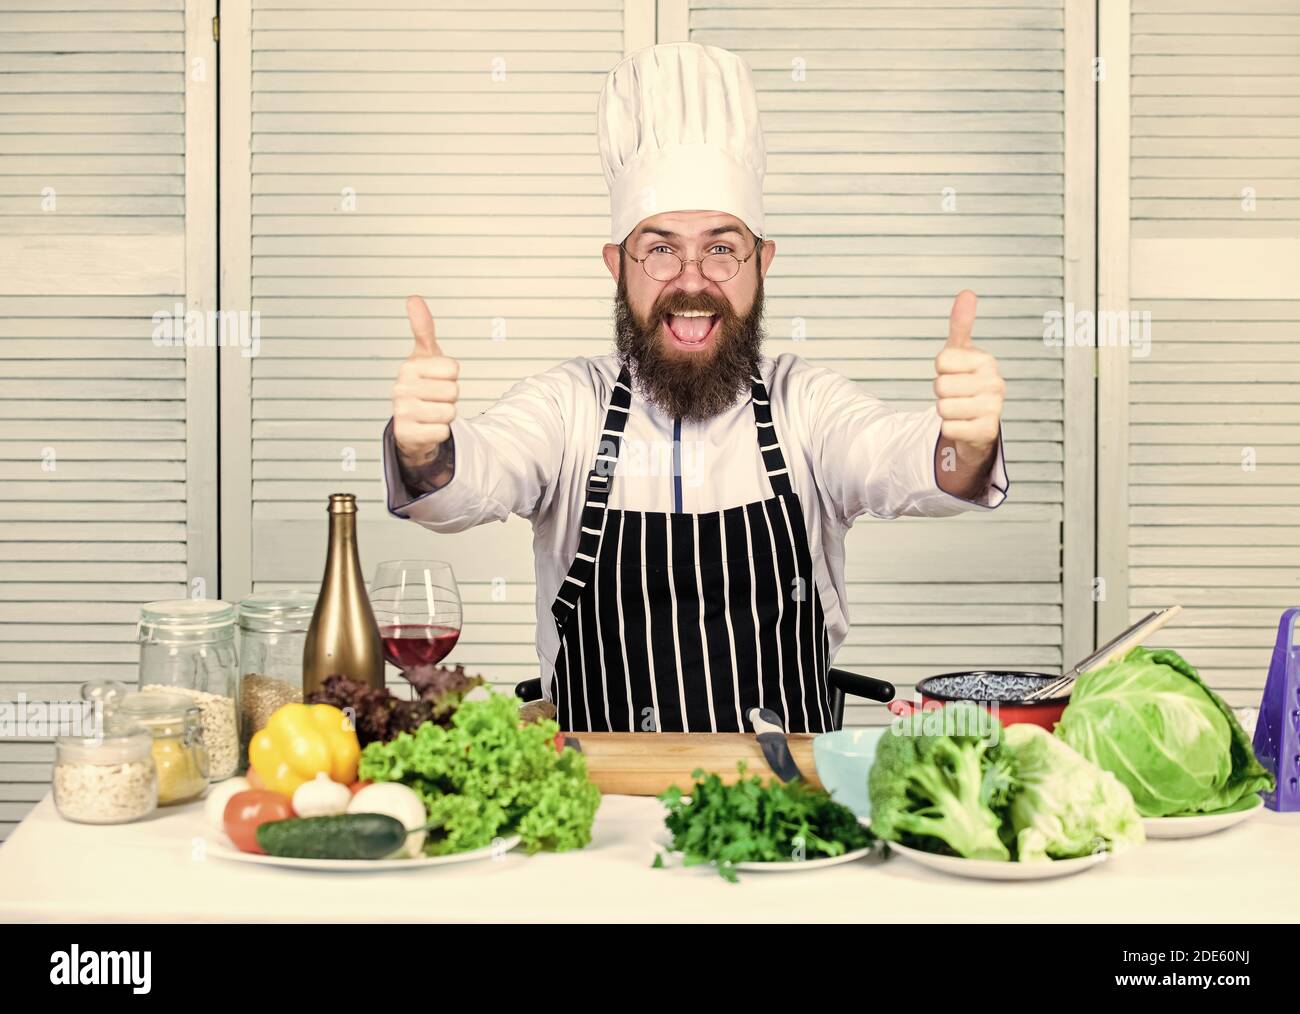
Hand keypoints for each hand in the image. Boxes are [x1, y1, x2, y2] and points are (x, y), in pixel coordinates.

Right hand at [391, 295, 459, 485]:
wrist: (411, 422)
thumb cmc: (422, 384)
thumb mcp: (425, 356)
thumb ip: (423, 328)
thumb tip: (414, 298)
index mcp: (409, 366)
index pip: (452, 368)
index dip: (451, 375)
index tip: (438, 378)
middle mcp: (401, 388)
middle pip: (453, 391)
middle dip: (450, 397)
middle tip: (435, 398)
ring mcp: (401, 412)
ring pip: (450, 412)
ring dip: (446, 415)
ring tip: (431, 412)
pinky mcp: (406, 435)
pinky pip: (442, 432)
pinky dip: (440, 432)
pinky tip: (427, 427)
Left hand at [933, 289, 1003, 458]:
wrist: (979, 420)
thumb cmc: (967, 382)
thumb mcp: (960, 352)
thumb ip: (960, 324)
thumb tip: (967, 293)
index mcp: (986, 361)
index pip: (942, 361)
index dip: (941, 369)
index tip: (953, 372)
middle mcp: (995, 383)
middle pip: (941, 385)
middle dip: (942, 392)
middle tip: (956, 393)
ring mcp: (993, 408)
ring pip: (942, 408)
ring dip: (945, 411)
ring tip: (960, 408)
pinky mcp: (986, 432)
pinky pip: (948, 428)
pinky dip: (950, 428)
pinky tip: (964, 424)